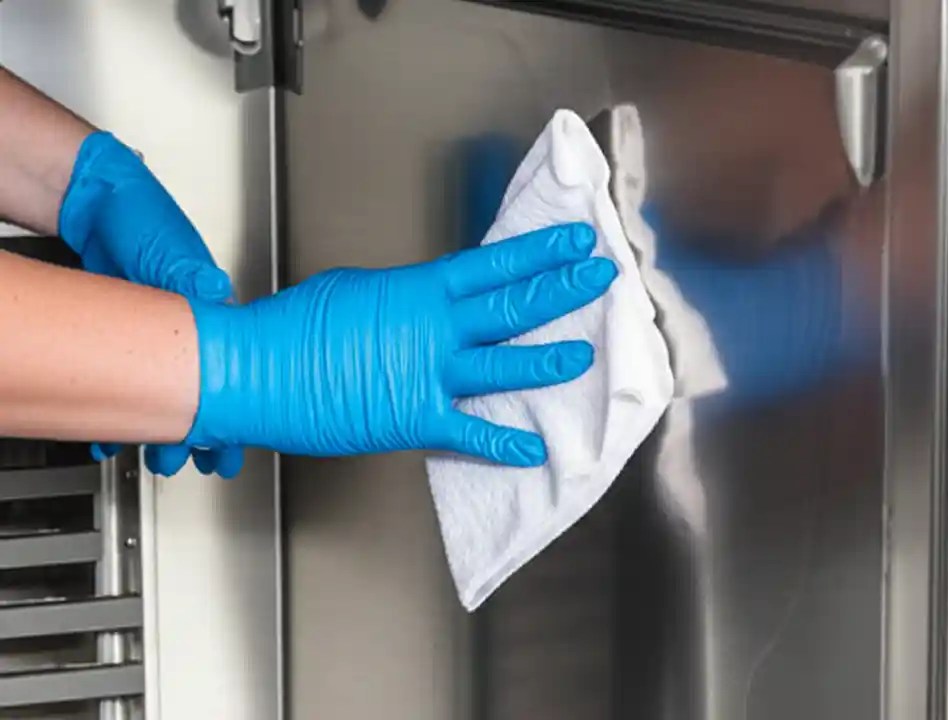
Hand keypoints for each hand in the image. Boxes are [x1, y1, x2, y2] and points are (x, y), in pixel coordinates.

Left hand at [60, 131, 241, 476]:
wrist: (94, 197)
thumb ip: (190, 274)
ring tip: (163, 456)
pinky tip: (114, 425)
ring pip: (167, 390)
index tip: (231, 447)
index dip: (233, 414)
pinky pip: (131, 378)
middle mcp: (189, 326)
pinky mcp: (124, 330)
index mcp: (210, 309)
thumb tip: (215, 291)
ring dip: (164, 426)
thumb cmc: (141, 214)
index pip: (231, 373)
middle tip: (204, 463)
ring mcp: (156, 331)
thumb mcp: (168, 247)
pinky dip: (124, 404)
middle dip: (203, 432)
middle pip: (202, 390)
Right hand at [183, 223, 616, 463]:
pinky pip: (471, 431)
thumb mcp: (353, 293)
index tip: (576, 240)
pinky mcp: (415, 417)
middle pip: (513, 304)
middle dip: (564, 289)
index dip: (542, 251)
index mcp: (418, 290)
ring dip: (549, 360)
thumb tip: (419, 305)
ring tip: (584, 354)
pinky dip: (505, 443)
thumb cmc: (289, 329)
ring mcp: (428, 372)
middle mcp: (433, 327)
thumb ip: (399, 300)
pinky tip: (535, 449)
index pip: (495, 264)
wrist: (251, 368)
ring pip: (505, 362)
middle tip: (602, 277)